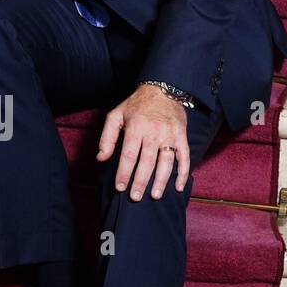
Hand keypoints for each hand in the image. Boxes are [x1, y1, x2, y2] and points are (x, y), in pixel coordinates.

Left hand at [97, 83, 189, 200]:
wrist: (162, 89)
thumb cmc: (136, 105)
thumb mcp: (115, 115)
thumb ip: (107, 137)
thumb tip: (101, 158)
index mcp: (136, 127)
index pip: (129, 155)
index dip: (124, 173)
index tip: (120, 187)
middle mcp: (154, 132)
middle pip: (147, 161)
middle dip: (140, 181)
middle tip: (135, 197)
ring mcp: (169, 135)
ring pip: (166, 162)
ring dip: (161, 180)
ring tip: (154, 195)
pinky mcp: (181, 137)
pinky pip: (184, 157)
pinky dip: (183, 173)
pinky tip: (178, 187)